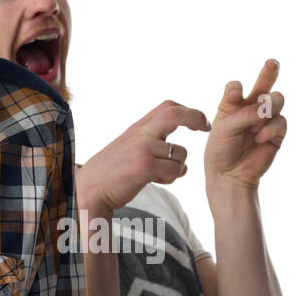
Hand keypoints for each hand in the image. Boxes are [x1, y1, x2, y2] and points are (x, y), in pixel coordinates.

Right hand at [78, 99, 210, 213]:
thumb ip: (154, 149)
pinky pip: (175, 170)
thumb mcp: (130, 149)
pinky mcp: (145, 166)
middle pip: (174, 114)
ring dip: (178, 167)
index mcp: (138, 128)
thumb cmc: (112, 173)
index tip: (200, 122)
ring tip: (160, 174)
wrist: (90, 188)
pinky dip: (171, 178)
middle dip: (196, 117)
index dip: (188, 111)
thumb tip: (183, 164)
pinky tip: (156, 180)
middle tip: (205, 128)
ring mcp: (143, 148)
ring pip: (181, 153)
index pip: (168, 107)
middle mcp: (141, 133)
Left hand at [205, 59, 285, 192]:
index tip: (235, 93)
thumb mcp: (224, 129)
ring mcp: (264, 120)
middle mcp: (249, 108)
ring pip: (276, 100)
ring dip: (267, 109)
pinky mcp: (276, 133)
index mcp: (231, 104)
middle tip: (272, 62)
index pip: (236, 87)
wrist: (229, 175)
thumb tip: (266, 108)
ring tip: (254, 127)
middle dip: (269, 72)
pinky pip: (281, 121)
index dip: (236, 89)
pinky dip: (270, 128)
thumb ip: (243, 115)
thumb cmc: (220, 151)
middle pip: (263, 85)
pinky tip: (259, 138)